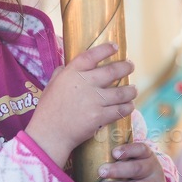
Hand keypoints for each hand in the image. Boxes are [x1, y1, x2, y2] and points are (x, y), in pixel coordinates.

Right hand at [25, 43, 136, 167]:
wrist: (49, 134)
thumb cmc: (48, 110)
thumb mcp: (51, 86)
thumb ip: (61, 73)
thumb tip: (66, 66)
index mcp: (71, 73)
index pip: (91, 55)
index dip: (106, 49)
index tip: (116, 47)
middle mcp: (84, 83)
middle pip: (113, 71)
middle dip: (126, 67)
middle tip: (130, 66)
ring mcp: (93, 100)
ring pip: (122, 92)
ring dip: (131, 90)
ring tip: (133, 90)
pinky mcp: (100, 116)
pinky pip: (120, 110)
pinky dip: (128, 108)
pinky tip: (129, 106)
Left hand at [97, 142, 167, 181]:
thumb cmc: (135, 175)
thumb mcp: (132, 164)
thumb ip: (117, 159)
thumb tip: (86, 153)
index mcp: (146, 156)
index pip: (140, 149)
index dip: (128, 150)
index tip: (114, 153)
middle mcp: (153, 170)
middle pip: (137, 169)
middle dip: (117, 170)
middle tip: (101, 171)